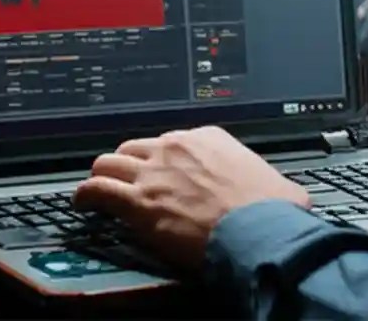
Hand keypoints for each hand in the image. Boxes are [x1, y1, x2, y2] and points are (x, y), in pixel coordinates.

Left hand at [73, 125, 310, 270]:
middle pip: (133, 147)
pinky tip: (82, 203)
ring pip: (108, 163)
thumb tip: (285, 195)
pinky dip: (85, 196)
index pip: (169, 141)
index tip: (160, 171)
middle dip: (127, 164)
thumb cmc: (271, 211)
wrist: (259, 230)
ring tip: (98, 189)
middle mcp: (175, 148)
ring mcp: (154, 173)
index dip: (160, 158)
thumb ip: (263, 180)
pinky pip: (96, 190)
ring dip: (103, 177)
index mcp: (207, 137)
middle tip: (126, 181)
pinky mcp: (138, 202)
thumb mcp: (274, 181)